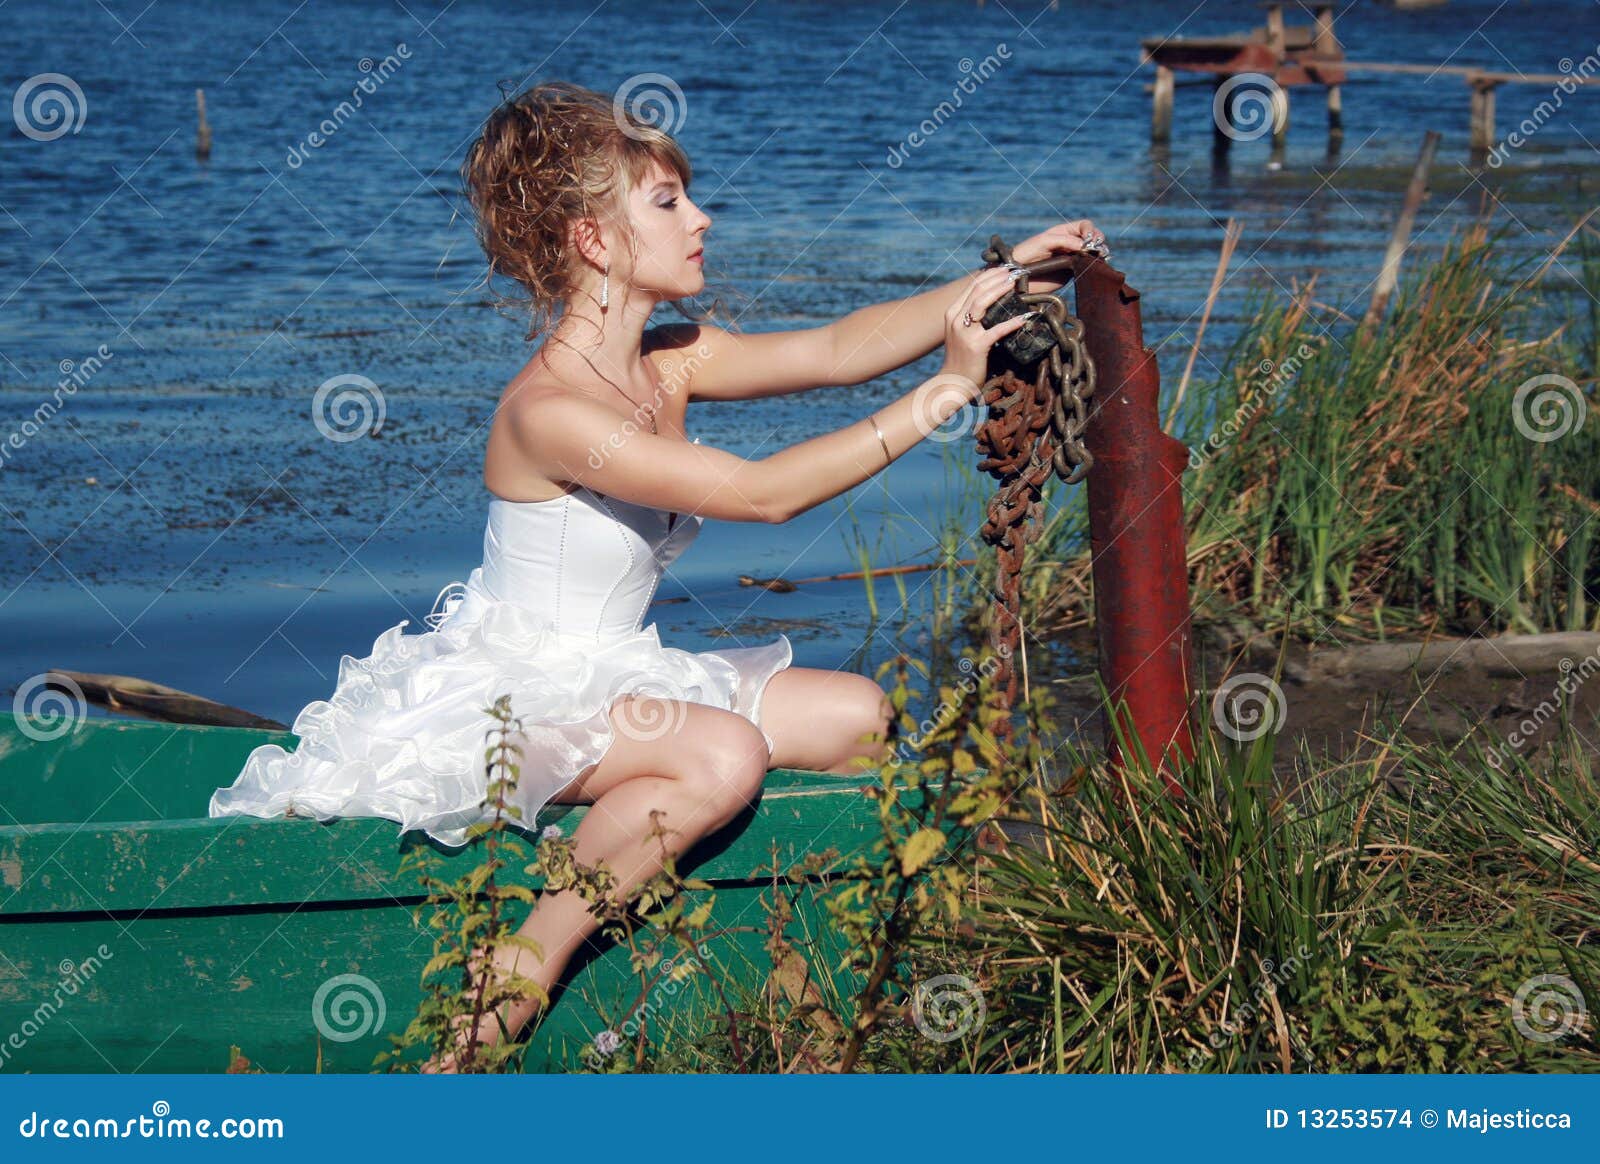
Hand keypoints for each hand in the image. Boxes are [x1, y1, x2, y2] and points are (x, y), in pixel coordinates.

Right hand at [939, 266, 1037, 385]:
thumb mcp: (963, 332)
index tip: (1007, 268)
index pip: (972, 286)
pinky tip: (1025, 318)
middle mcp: (956, 319)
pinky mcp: (975, 346)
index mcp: (953, 313)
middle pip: (978, 289)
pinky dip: (1012, 322)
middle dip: (998, 277)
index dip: (991, 274)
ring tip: (1015, 283)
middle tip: (1015, 271)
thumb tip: (995, 302)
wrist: (952, 383)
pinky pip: (997, 330)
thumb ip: (974, 317)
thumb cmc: (962, 358)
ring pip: (982, 302)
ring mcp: (964, 332)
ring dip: (1001, 290)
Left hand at [1009, 219, 1106, 292]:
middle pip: (1093, 238)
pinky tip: (1094, 267)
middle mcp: (1070, 244)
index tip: (1089, 241)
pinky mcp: (1072, 272)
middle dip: (1098, 241)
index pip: (1085, 226)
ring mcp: (1072, 258)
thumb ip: (1064, 241)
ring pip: (1093, 253)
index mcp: (1063, 232)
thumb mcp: (1044, 242)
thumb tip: (1086, 247)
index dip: (1090, 231)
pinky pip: (1087, 267)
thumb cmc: (1026, 253)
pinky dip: (1094, 266)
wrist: (1018, 276)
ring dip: (1099, 253)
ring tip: (1099, 258)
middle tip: (1097, 250)